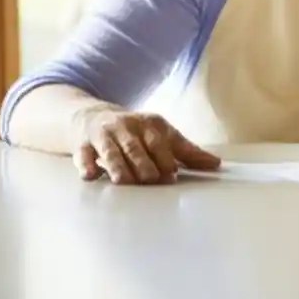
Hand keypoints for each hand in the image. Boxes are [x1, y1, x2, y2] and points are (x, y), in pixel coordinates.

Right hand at [71, 107, 220, 183]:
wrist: (91, 116)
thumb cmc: (135, 132)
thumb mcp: (161, 135)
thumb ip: (186, 151)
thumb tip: (216, 164)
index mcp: (150, 124)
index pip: (160, 141)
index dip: (165, 158)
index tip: (172, 175)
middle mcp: (126, 127)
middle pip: (136, 148)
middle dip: (143, 164)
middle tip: (150, 180)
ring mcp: (104, 135)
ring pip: (111, 152)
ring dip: (118, 167)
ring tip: (124, 182)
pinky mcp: (82, 144)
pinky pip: (83, 155)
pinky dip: (86, 164)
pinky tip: (90, 175)